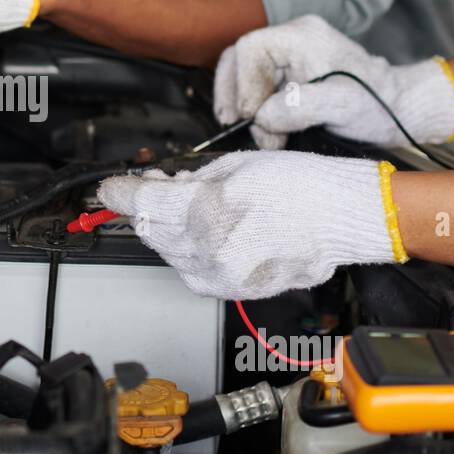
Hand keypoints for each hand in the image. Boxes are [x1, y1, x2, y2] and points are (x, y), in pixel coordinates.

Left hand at [97, 151, 404, 298]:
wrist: (344, 219)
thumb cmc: (302, 186)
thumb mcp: (236, 164)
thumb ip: (192, 180)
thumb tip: (167, 187)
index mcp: (205, 209)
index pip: (141, 203)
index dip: (118, 194)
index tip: (109, 189)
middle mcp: (207, 247)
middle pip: (150, 229)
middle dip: (149, 208)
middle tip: (163, 187)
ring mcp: (219, 274)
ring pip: (168, 251)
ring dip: (171, 229)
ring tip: (201, 208)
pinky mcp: (230, 289)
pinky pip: (193, 269)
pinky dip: (192, 250)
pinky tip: (214, 233)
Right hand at [213, 15, 453, 149]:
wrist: (395, 109)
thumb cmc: (375, 104)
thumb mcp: (342, 106)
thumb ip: (300, 107)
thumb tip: (262, 116)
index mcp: (303, 36)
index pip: (251, 49)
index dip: (243, 83)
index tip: (252, 116)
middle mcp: (291, 39)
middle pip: (238, 58)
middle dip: (234, 95)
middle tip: (236, 125)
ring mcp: (287, 55)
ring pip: (241, 73)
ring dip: (241, 105)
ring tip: (259, 133)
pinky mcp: (287, 73)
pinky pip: (254, 85)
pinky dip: (252, 108)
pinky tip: (264, 128)